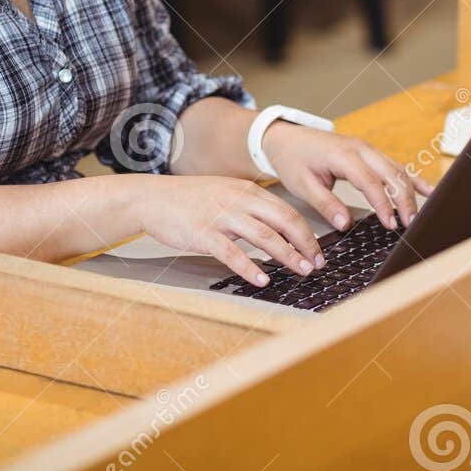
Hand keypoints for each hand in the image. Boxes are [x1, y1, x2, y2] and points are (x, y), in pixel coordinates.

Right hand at [130, 176, 324, 286]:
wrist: (153, 198)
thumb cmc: (190, 200)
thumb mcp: (226, 194)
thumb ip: (251, 208)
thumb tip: (280, 230)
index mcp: (247, 191)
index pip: (287, 211)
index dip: (306, 233)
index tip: (317, 252)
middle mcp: (238, 201)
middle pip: (282, 221)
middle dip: (304, 244)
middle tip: (316, 264)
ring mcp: (221, 216)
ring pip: (263, 236)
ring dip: (286, 256)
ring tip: (299, 271)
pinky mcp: (204, 233)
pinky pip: (232, 253)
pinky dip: (250, 267)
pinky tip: (262, 279)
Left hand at [260, 124, 433, 231]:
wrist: (287, 138)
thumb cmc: (293, 159)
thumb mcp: (302, 185)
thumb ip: (325, 204)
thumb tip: (345, 224)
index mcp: (343, 155)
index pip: (370, 182)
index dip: (383, 204)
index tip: (390, 225)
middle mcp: (360, 148)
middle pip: (391, 174)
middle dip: (404, 200)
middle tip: (410, 224)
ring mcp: (367, 149)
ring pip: (397, 169)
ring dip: (409, 192)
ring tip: (416, 216)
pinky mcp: (369, 153)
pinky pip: (395, 165)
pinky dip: (411, 178)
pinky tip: (427, 190)